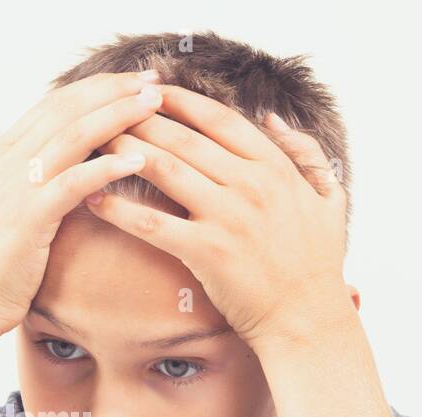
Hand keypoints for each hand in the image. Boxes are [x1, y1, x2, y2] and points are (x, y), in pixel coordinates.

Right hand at [0, 70, 165, 343]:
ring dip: (118, 115)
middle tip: (156, 80)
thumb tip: (77, 162)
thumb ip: (38, 177)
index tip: (138, 80)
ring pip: (74, 134)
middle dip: (116, 90)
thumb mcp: (13, 205)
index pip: (58, 102)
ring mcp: (17, 186)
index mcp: (6, 152)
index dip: (101, 86)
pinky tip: (138, 159)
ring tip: (154, 105)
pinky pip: (73, 182)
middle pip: (69, 107)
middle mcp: (10, 159)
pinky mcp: (29, 217)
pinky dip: (106, 166)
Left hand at [82, 85, 351, 350]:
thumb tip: (273, 119)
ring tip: (94, 144)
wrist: (308, 320)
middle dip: (141, 119)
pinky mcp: (207, 251)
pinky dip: (120, 209)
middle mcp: (251, 184)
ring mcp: (228, 216)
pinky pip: (152, 224)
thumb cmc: (319, 265)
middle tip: (108, 112)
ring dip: (125, 152)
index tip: (152, 91)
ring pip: (165, 170)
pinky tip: (92, 198)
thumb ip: (306, 154)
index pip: (220, 119)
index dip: (182, 101)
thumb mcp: (329, 198)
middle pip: (184, 139)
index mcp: (275, 167)